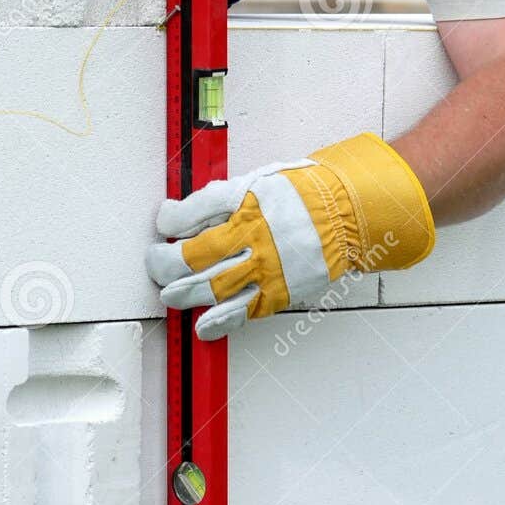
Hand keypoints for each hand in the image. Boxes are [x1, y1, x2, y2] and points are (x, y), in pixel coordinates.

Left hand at [146, 132, 435, 339]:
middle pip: (193, 256)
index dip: (169, 220)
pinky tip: (203, 326)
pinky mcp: (279, 291)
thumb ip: (226, 195)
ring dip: (182, 294)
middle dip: (164, 263)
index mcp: (246, 199)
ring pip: (211, 287)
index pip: (191, 212)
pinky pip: (243, 311)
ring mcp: (266, 265)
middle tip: (156, 263)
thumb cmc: (304, 193)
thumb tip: (190, 210)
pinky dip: (219, 322)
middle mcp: (253, 234)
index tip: (164, 223)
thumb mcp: (262, 178)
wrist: (348, 214)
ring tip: (169, 294)